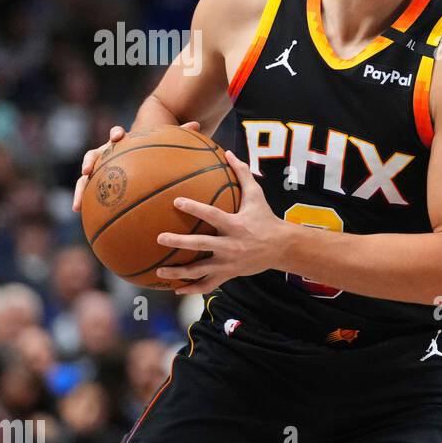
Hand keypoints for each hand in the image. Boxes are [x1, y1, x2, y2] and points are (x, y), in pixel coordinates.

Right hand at [73, 120, 201, 212]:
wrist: (142, 157)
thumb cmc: (156, 150)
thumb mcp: (167, 143)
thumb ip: (180, 134)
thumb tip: (197, 125)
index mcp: (122, 143)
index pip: (116, 135)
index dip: (116, 134)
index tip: (118, 136)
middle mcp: (107, 155)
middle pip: (93, 156)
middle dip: (89, 162)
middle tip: (87, 171)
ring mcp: (102, 171)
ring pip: (86, 180)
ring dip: (81, 191)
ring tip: (77, 206)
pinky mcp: (101, 187)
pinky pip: (95, 198)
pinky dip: (90, 209)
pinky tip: (89, 223)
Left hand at [154, 150, 285, 294]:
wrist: (283, 248)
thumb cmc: (266, 218)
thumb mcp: (257, 195)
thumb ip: (242, 174)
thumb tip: (228, 152)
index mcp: (235, 225)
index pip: (212, 215)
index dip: (194, 208)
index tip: (176, 201)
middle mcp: (231, 245)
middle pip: (201, 245)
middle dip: (179, 242)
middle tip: (160, 238)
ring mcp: (229, 263)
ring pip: (201, 270)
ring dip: (179, 272)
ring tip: (159, 270)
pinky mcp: (229, 274)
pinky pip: (208, 284)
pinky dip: (191, 288)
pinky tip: (175, 289)